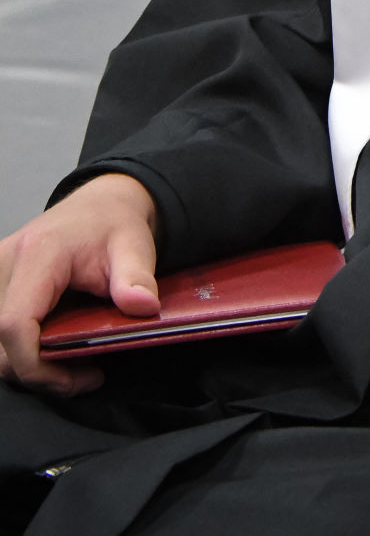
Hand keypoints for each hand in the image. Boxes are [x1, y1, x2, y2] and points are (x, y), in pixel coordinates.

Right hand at [0, 175, 158, 395]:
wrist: (101, 203)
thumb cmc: (114, 222)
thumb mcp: (134, 246)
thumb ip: (137, 278)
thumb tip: (144, 307)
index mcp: (39, 253)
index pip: (14, 323)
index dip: (35, 364)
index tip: (76, 377)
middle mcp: (6, 262)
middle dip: (36, 372)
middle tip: (83, 376)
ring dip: (27, 364)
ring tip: (70, 364)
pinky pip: (0, 333)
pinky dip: (22, 351)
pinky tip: (54, 349)